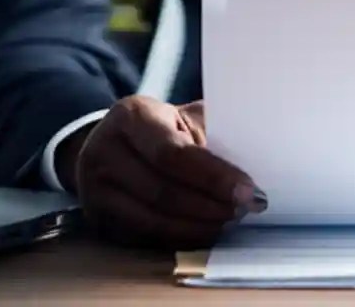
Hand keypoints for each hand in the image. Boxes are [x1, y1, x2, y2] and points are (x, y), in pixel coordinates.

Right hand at [56, 97, 265, 248]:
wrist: (113, 142)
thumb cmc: (161, 128)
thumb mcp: (184, 117)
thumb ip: (213, 133)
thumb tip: (260, 158)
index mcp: (131, 116)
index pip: (172, 153)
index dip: (212, 176)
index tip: (248, 190)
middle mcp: (104, 150)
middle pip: (163, 191)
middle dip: (210, 206)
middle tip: (246, 210)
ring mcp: (94, 188)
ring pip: (153, 220)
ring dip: (198, 226)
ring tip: (230, 221)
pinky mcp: (98, 218)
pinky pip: (145, 237)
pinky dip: (180, 238)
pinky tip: (206, 231)